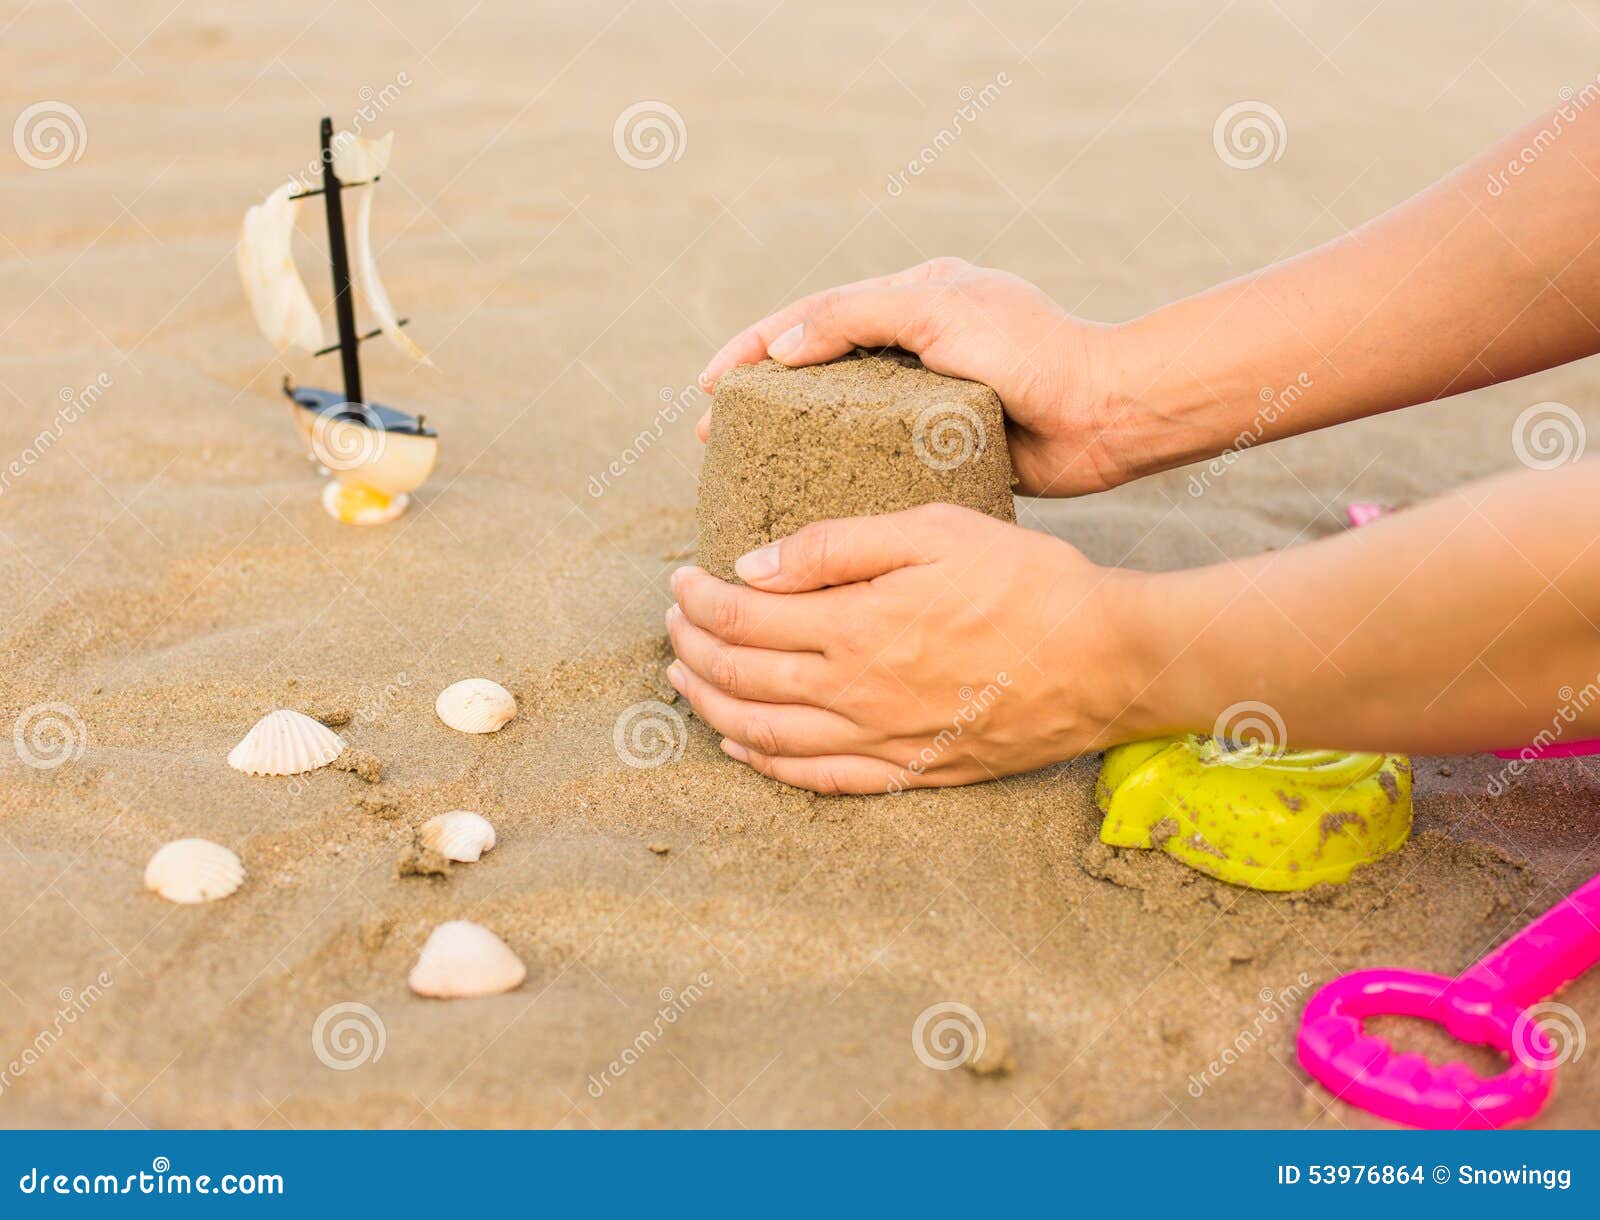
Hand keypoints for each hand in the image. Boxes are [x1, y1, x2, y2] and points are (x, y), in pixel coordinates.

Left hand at [665, 503, 1133, 792]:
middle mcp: (855, 694)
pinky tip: (741, 747)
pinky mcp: (911, 771)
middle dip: (693, 647)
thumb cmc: (1026, 582)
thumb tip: (753, 566)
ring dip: (711, 706)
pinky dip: (765, 764)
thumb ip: (836, 546)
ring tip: (683, 679)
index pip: (743, 618)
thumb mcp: (933, 531)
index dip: (699, 598)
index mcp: (855, 628)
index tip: (682, 579)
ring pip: (764, 735)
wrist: (1106, 659)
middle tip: (673, 622)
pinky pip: (817, 779)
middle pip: (741, 678)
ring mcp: (880, 741)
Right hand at [695, 258, 1128, 496]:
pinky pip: (878, 459)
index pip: (811, 315)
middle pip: (817, 369)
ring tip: (746, 472)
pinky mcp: (944, 448)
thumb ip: (857, 314)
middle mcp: (914, 346)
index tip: (710, 382)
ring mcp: (927, 400)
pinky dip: (839, 475)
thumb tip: (782, 347)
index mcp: (911, 300)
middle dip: (761, 398)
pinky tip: (808, 502)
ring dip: (791, 441)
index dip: (753, 346)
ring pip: (841, 418)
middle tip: (713, 436)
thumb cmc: (1032, 352)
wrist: (1107, 414)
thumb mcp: (938, 311)